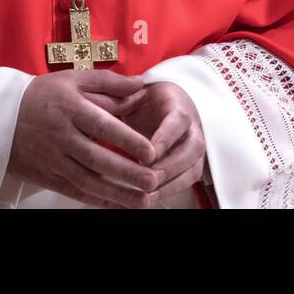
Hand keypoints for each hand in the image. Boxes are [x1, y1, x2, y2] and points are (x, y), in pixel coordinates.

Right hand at [8, 70, 162, 207]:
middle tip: (154, 180)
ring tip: (144, 199)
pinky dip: (98, 200)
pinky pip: (75, 192)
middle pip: (97, 158)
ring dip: (117, 193)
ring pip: (88, 181)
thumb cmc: (44, 94)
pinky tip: (118, 204)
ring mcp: (53, 159)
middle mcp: (62, 136)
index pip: (102, 126)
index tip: (151, 151)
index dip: (127, 140)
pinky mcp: (47, 176)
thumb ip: (109, 83)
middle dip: (127, 172)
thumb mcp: (73, 79)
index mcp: (70, 108)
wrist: (0, 116)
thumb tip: (141, 84)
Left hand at [116, 81, 206, 204]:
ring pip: (193, 168)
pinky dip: (170, 191)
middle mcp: (192, 127)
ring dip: (172, 184)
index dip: (165, 138)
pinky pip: (187, 181)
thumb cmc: (147, 100)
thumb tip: (99, 105)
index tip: (148, 154)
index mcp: (178, 104)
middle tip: (150, 179)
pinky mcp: (191, 164)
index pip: (178, 121)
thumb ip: (121, 99)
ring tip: (148, 195)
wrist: (163, 104)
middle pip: (192, 148)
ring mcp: (194, 147)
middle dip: (171, 166)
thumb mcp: (135, 94)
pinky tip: (150, 199)